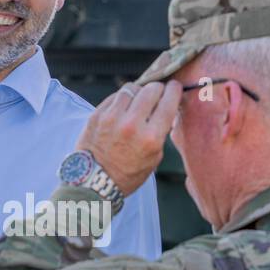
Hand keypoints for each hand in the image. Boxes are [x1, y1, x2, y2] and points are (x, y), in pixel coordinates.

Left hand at [73, 80, 182, 196]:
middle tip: (158, 92)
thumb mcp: (154, 158)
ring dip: (139, 91)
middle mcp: (132, 125)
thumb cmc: (128, 173)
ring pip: (131, 88)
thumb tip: (164, 108)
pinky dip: (123, 98)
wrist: (94, 181)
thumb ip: (160, 132)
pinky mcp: (97, 115)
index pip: (168, 101)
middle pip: (151, 89)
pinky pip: (115, 96)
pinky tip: (125, 105)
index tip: (175, 87)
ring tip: (139, 99)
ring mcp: (112, 118)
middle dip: (158, 88)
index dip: (174, 90)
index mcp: (150, 138)